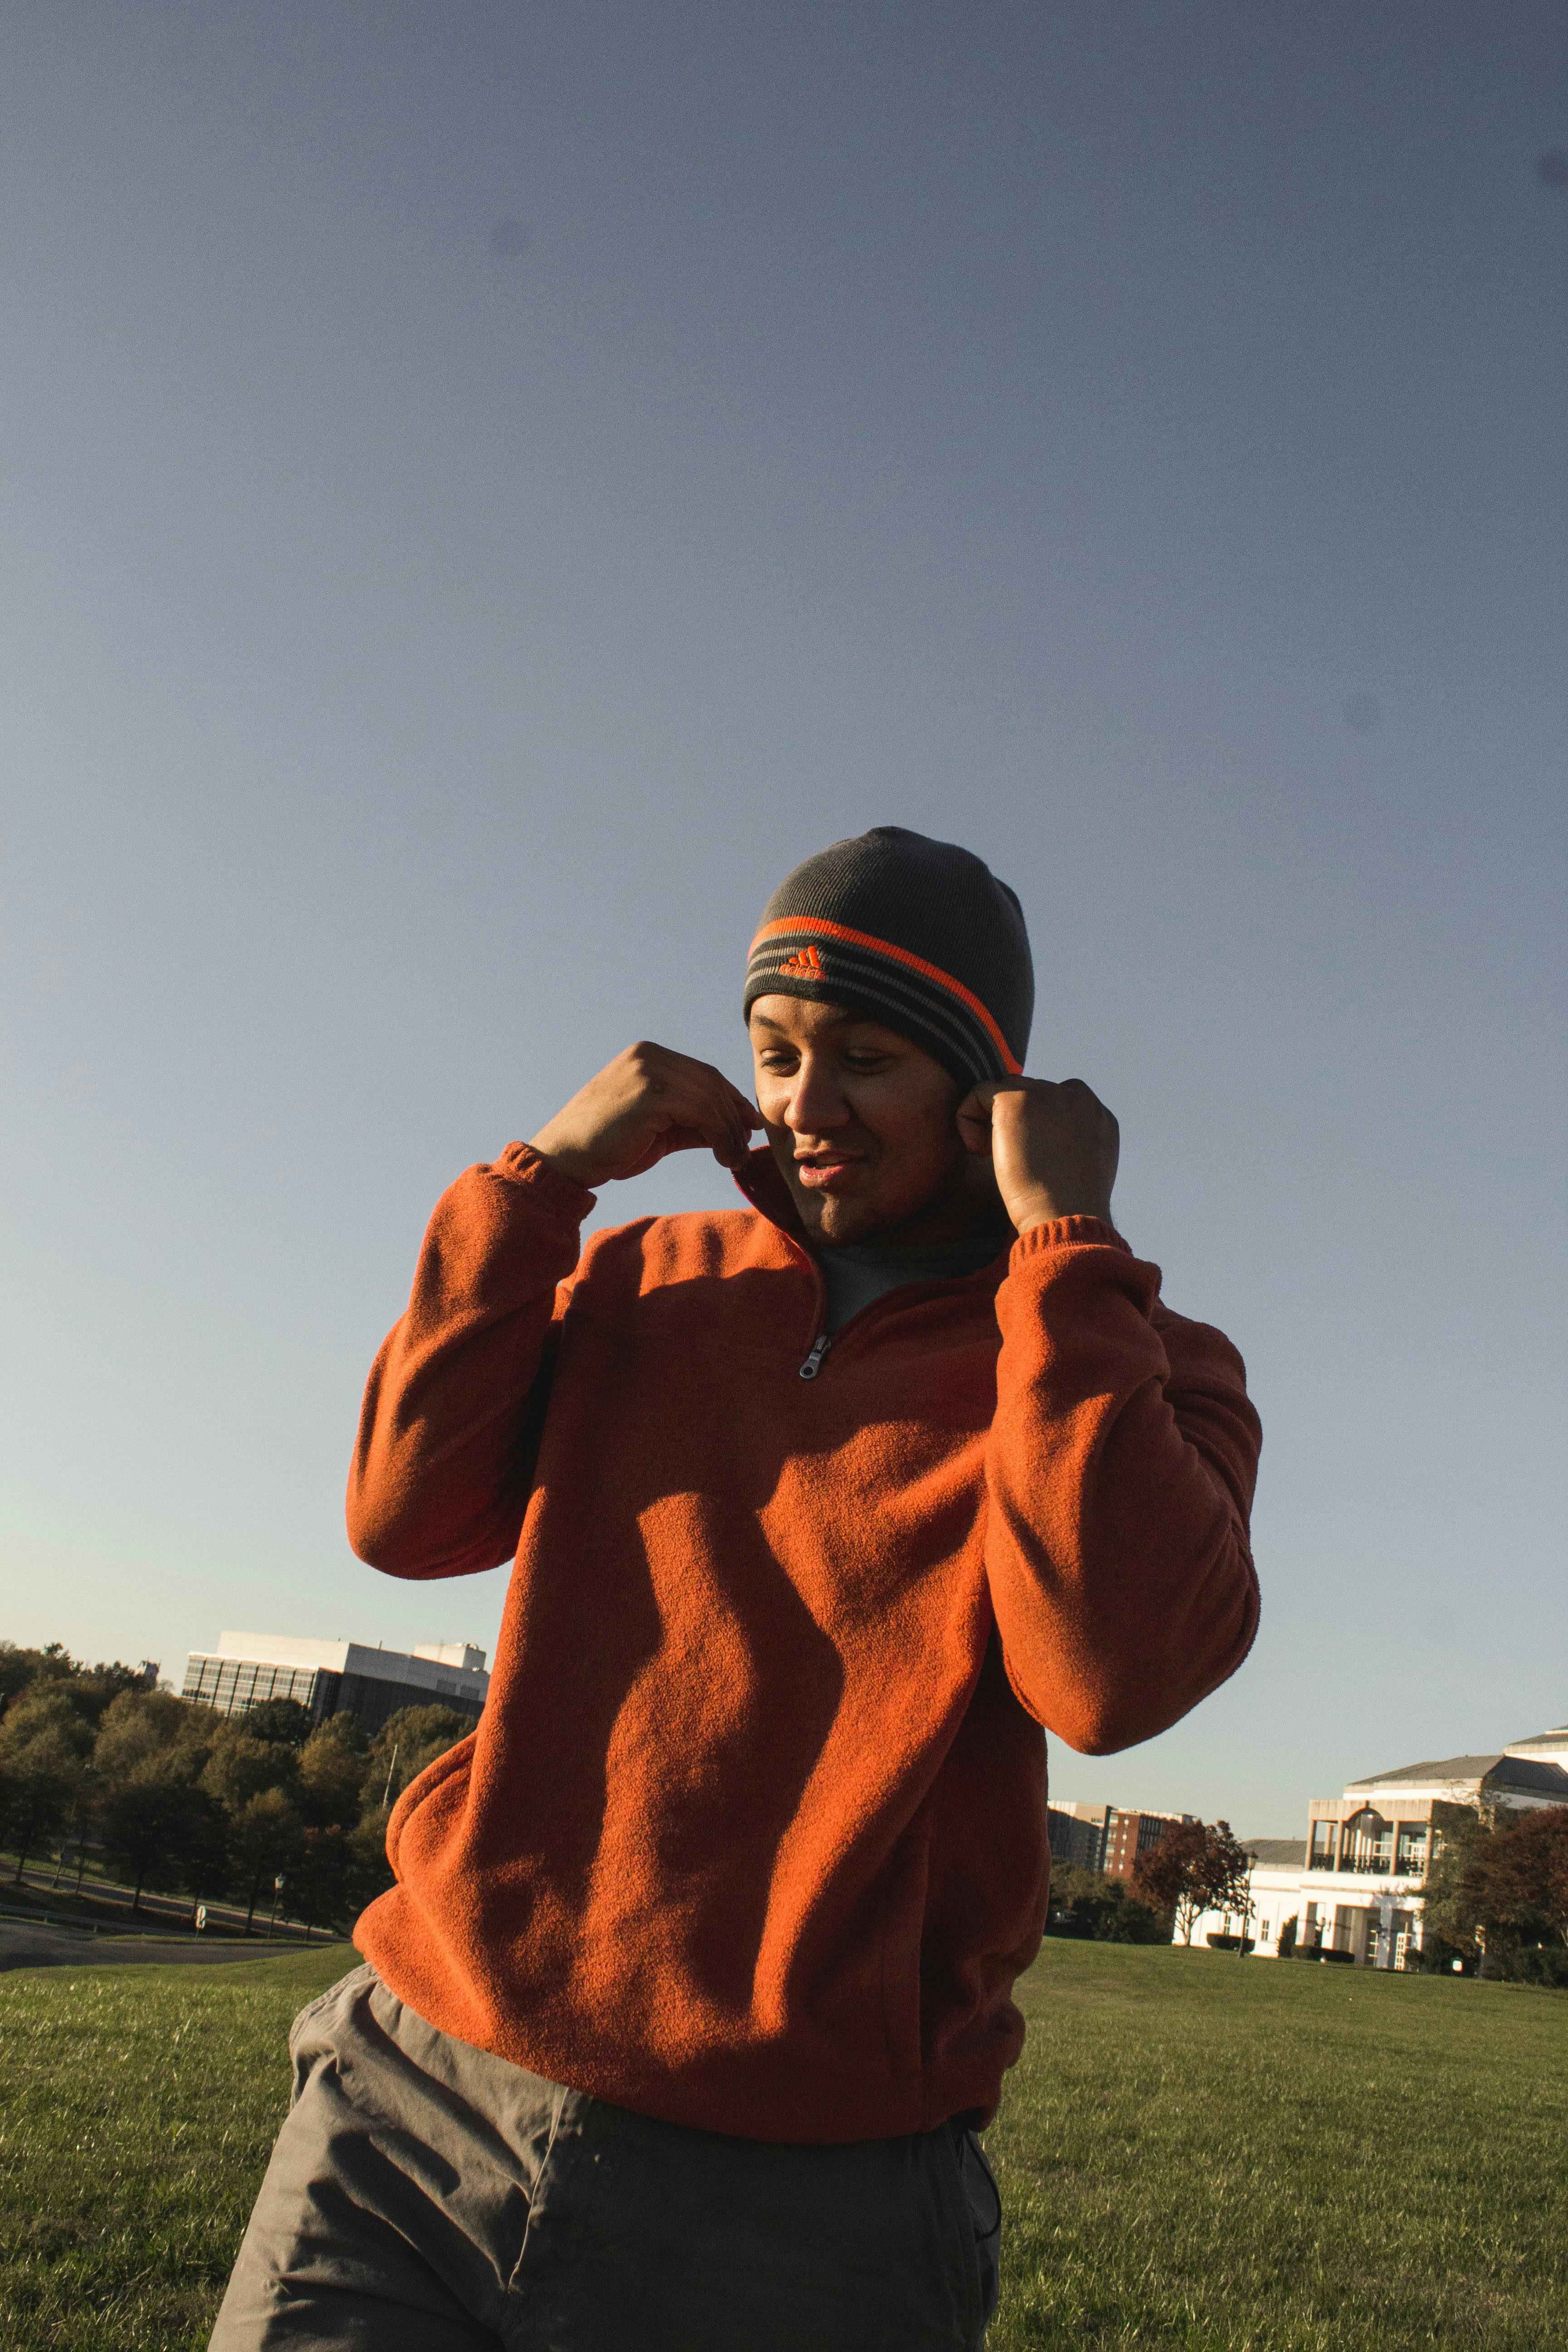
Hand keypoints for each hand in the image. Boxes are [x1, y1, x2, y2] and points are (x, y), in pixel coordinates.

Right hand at [528, 1043, 762, 1188]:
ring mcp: (648, 1072)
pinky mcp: (650, 1096)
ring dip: (730, 1131)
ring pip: (710, 1098)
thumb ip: (690, 1119)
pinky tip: (722, 1157)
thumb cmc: (606, 1147)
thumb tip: (735, 1127)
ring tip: (734, 1159)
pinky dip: (720, 1137)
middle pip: (711, 1082)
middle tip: (746, 1145)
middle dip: (735, 1115)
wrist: (564, 1159)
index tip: (749, 1123)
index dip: (731, 1098)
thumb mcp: (657, 1126)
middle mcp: (649, 1056)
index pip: (703, 1072)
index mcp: (647, 1055)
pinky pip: (702, 1113)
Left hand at [956, 1078, 1118, 1231]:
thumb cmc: (1068, 1208)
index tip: (1034, 1157)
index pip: (1057, 1101)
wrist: (1064, 1216)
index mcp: (1097, 1115)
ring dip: (993, 1120)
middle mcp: (1077, 1097)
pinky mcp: (1016, 1100)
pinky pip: (979, 1093)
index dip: (1037, 1124)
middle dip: (1015, 1122)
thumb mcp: (1079, 1170)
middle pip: (1030, 1092)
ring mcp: (1047, 1094)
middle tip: (1014, 1160)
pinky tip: (979, 1152)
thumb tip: (1040, 1140)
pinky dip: (968, 1119)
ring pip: (1005, 1089)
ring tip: (995, 1156)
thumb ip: (1069, 1144)